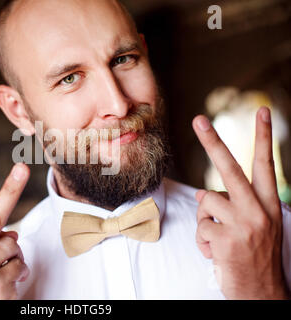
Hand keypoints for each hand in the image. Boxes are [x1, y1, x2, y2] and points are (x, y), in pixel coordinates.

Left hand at [192, 107, 288, 298]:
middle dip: (213, 141)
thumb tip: (203, 192)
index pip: (266, 164)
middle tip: (198, 119)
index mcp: (269, 204)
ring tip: (221, 239)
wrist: (263, 294)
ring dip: (207, 220)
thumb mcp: (253, 226)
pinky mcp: (227, 240)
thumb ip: (232, 205)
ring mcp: (244, 224)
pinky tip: (218, 253)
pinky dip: (204, 241)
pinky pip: (201, 227)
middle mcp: (259, 209)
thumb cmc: (253, 256)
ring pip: (207, 202)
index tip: (261, 110)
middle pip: (230, 168)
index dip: (264, 136)